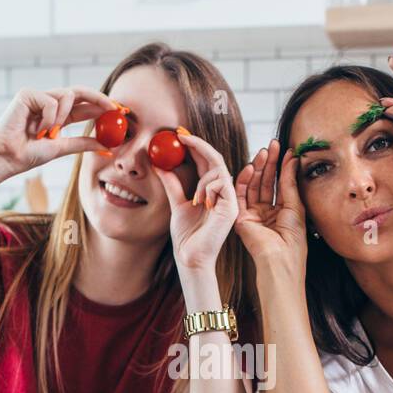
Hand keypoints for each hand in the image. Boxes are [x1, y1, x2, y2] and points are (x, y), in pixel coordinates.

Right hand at [0, 85, 116, 177]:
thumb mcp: (62, 148)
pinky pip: (53, 101)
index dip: (103, 107)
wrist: (7, 158)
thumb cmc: (28, 155)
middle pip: (81, 92)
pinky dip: (50, 118)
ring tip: (49, 135)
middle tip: (115, 108)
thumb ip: (83, 144)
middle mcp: (50, 103)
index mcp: (59, 116)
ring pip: (68, 96)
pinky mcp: (28, 94)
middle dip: (100, 98)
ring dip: (63, 118)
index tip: (122, 112)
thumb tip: (108, 147)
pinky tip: (38, 129)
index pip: (85, 106)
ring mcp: (39, 97)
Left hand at [154, 133, 238, 272]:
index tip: (178, 134)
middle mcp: (222, 193)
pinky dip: (208, 188)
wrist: (191, 258)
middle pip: (215, 159)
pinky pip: (221, 183)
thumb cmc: (186, 236)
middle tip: (181, 135)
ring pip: (219, 170)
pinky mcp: (232, 207)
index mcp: (210, 191)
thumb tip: (160, 165)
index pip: (205, 161)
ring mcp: (229, 199)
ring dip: (202, 179)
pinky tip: (200, 203)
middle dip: (199, 144)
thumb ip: (172, 184)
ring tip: (194, 199)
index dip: (194, 146)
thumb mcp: (176, 204)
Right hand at [234, 140, 306, 270]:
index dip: (282, 166)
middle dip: (269, 163)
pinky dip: (244, 180)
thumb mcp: (295, 206)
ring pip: (253, 186)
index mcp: (280, 212)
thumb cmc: (293, 240)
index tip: (287, 149)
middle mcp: (264, 212)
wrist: (280, 260)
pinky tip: (252, 166)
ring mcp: (251, 215)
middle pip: (265, 182)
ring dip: (258, 167)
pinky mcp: (239, 218)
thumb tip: (292, 159)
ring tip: (265, 151)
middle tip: (273, 145)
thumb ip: (290, 182)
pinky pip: (240, 195)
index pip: (278, 184)